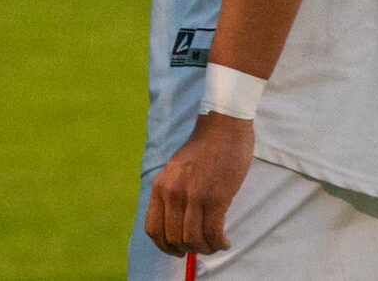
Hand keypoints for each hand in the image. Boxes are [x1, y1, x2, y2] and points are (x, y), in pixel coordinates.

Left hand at [144, 113, 253, 256]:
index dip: (164, 246)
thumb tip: (177, 224)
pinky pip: (213, 233)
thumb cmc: (203, 148)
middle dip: (189, 248)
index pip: (153, 229)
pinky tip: (224, 241)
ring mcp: (194, 196)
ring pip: (193, 239)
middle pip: (174, 238)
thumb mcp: (175, 170)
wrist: (222, 127)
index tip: (177, 250)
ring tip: (215, 244)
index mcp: (160, 186)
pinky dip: (219, 243)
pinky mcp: (216, 198)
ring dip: (205, 248)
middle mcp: (173, 193)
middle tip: (201, 247)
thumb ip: (172, 193)